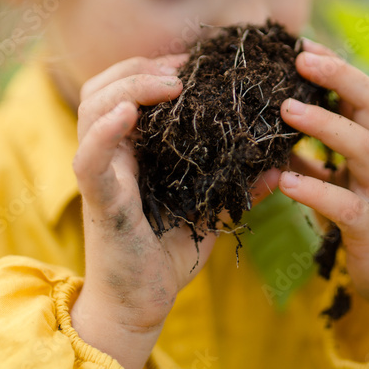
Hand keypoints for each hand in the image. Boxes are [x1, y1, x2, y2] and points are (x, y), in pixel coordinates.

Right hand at [70, 54, 218, 368]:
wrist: (141, 306)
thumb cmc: (168, 255)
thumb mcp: (210, 209)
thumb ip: (237, 183)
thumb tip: (279, 162)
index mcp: (131, 149)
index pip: (127, 88)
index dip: (155, 67)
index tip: (195, 61)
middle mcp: (110, 155)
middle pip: (103, 87)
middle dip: (141, 67)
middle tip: (183, 68)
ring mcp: (100, 175)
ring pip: (93, 109)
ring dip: (129, 86)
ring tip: (169, 84)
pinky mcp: (99, 201)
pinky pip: (89, 159)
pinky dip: (103, 132)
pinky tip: (128, 113)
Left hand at [278, 40, 368, 322]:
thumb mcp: (345, 182)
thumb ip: (315, 158)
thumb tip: (273, 131)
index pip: (364, 92)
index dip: (337, 65)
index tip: (302, 44)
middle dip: (340, 76)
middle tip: (299, 59)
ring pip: (365, 146)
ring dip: (325, 124)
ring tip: (286, 109)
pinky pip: (346, 206)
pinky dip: (314, 190)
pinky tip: (283, 181)